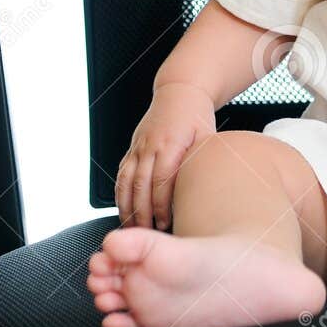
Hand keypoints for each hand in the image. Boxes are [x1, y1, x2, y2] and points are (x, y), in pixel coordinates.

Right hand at [115, 82, 216, 229]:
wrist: (179, 92)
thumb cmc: (196, 117)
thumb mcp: (207, 137)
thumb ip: (202, 163)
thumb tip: (205, 194)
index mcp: (170, 143)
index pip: (162, 180)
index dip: (161, 205)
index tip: (165, 223)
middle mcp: (150, 145)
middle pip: (140, 185)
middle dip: (142, 213)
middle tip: (147, 234)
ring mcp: (138, 147)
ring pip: (125, 182)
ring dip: (127, 208)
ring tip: (133, 229)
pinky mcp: (132, 149)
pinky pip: (121, 175)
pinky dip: (120, 195)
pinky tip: (124, 210)